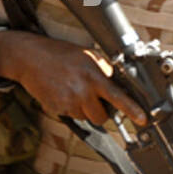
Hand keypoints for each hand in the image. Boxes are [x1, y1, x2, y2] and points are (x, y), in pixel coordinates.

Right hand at [0, 30, 145, 126]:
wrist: (29, 57)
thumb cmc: (60, 54)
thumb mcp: (87, 56)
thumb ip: (104, 71)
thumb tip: (119, 87)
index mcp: (93, 74)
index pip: (118, 96)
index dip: (132, 110)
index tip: (143, 119)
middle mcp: (82, 89)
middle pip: (102, 116)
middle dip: (100, 111)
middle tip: (92, 97)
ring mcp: (69, 101)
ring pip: (86, 117)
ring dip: (84, 109)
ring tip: (73, 89)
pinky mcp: (57, 108)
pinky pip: (71, 116)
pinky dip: (70, 108)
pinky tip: (63, 92)